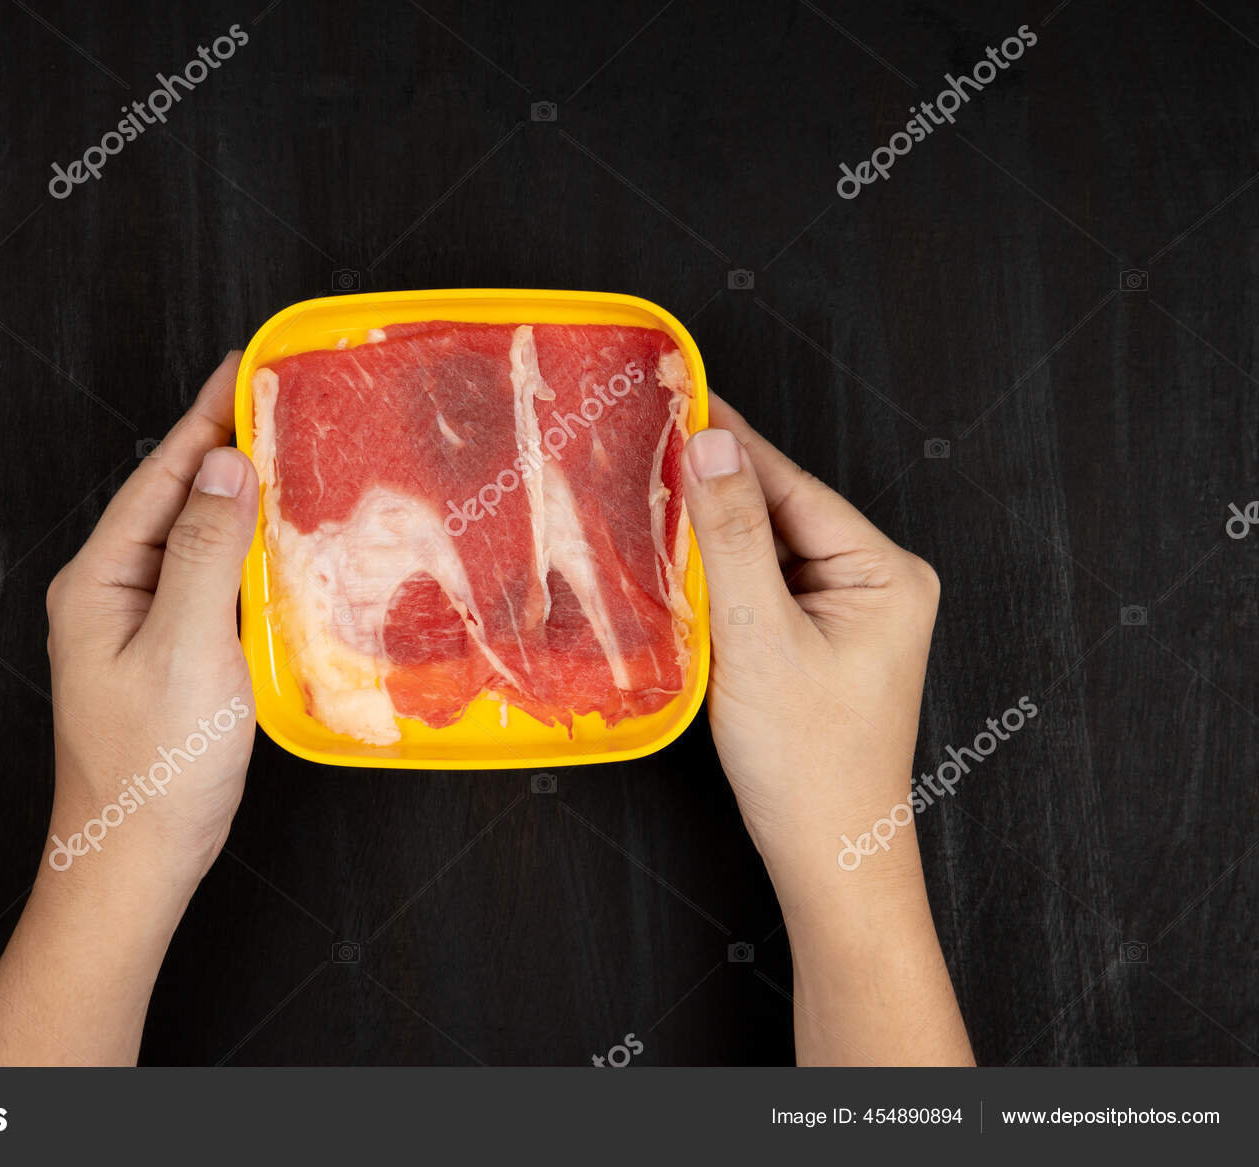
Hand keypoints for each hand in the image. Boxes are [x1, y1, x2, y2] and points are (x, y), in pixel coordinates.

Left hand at [43, 350, 257, 903]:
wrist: (136, 859)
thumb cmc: (155, 766)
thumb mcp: (185, 650)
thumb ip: (208, 554)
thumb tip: (226, 465)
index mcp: (101, 581)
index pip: (159, 477)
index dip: (204, 418)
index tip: (245, 368)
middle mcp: (114, 592)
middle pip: (176, 500)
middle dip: (227, 448)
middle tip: (286, 402)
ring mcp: (142, 625)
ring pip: (198, 540)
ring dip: (242, 499)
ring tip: (295, 457)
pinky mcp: (172, 655)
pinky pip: (212, 583)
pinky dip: (250, 553)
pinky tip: (285, 545)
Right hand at [680, 394, 971, 1064]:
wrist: (826, 855)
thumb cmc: (809, 762)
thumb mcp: (762, 638)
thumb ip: (732, 538)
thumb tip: (711, 445)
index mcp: (885, 571)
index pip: (793, 485)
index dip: (730, 443)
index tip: (675, 397)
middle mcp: (874, 582)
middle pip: (777, 511)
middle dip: (712, 487)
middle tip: (641, 446)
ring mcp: (844, 613)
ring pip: (762, 549)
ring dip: (708, 532)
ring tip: (644, 495)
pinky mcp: (814, 641)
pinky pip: (758, 587)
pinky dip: (716, 575)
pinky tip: (671, 563)